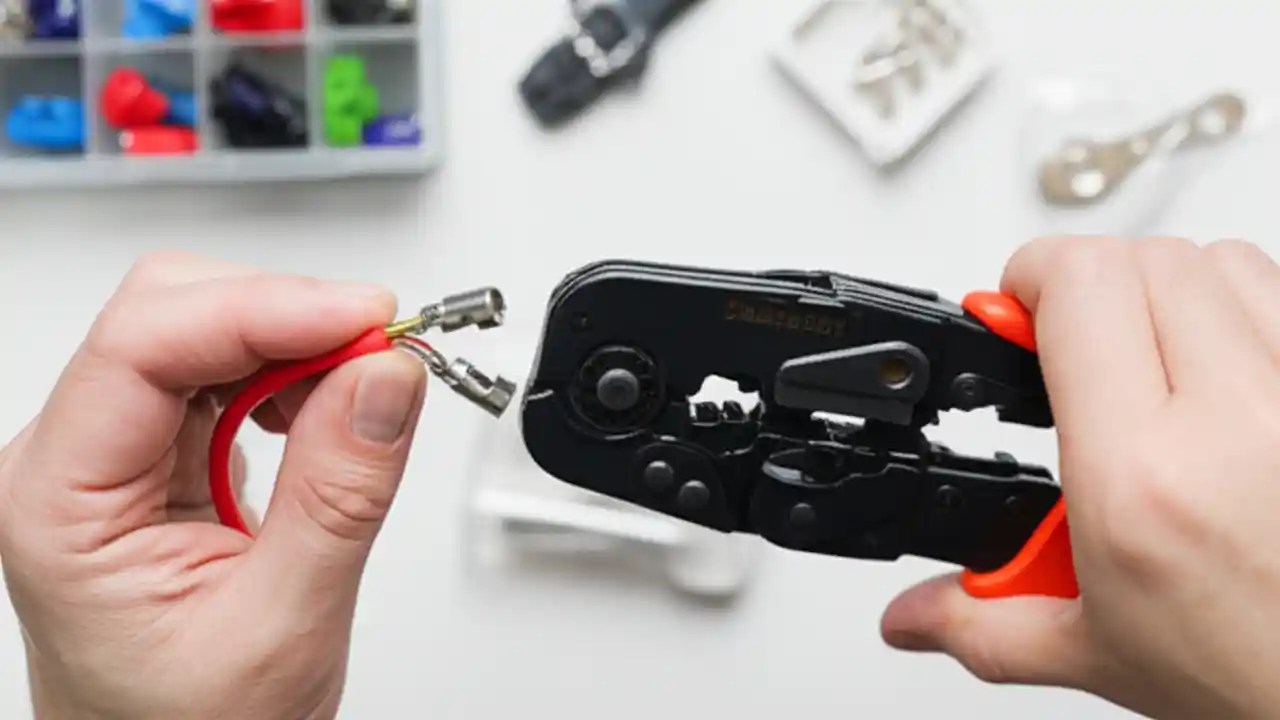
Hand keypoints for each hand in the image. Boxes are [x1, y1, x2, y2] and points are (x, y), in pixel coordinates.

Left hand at [0, 252, 426, 718]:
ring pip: (203, 325)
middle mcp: (72, 461)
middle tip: (380, 350)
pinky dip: (295, 370)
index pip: (143, 346)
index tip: (366, 318)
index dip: (263, 310)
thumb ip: (337, 494)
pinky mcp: (161, 454)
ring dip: (298, 339)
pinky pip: (227, 370)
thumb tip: (384, 378)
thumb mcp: (282, 626)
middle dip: (284, 312)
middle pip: (167, 309)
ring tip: (364, 393)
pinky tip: (328, 411)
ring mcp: (115, 453)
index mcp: (59, 503)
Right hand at [880, 236, 1279, 718]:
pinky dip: (1238, 310)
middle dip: (1088, 288)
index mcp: (1140, 478)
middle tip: (1073, 344)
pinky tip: (1219, 370)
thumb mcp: (1096, 652)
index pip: (1077, 287)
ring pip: (1218, 261)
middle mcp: (1233, 421)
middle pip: (1141, 259)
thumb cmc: (1255, 674)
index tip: (1013, 314)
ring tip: (1151, 356)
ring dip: (1168, 290)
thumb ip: (981, 624)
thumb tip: (911, 617)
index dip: (1028, 277)